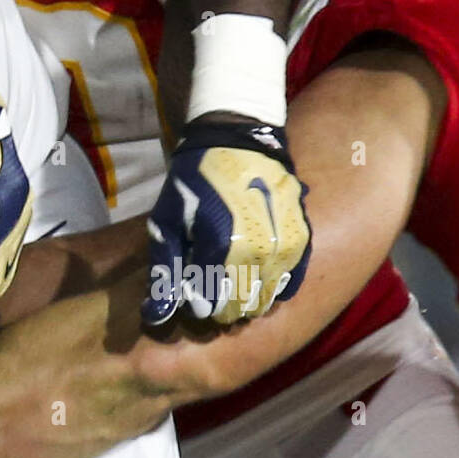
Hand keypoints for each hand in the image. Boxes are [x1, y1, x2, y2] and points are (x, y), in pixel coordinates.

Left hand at [145, 119, 310, 325]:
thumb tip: (155, 315)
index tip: (189, 286)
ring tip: (229, 276)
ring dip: (245, 298)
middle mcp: (260, 251)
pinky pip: (289, 283)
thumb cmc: (194, 181)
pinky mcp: (303, 240)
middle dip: (220, 304)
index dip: (196, 302)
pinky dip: (271, 286)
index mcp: (222, 246)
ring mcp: (286, 246)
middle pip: (240, 308)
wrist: (238, 142)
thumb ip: (164, 269)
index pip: (210, 305)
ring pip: (266, 300)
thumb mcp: (167, 220)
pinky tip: (254, 271)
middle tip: (208, 282)